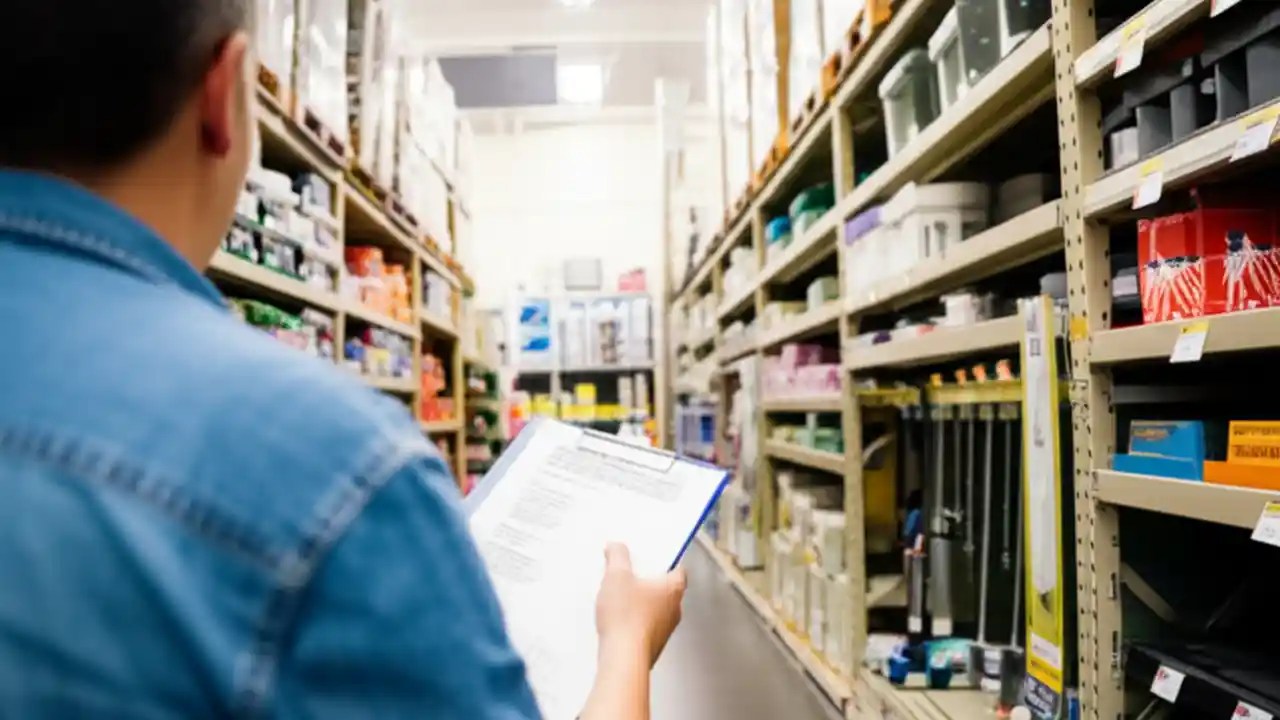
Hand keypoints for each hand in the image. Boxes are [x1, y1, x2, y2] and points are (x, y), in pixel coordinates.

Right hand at [595, 543, 686, 665]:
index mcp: (673, 589)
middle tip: (629, 576)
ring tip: (618, 599)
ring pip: (656, 610)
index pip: (679, 570)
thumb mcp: (616, 576)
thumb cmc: (626, 616)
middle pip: (665, 590)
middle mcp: (674, 610)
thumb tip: (616, 547)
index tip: (651, 558)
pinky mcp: (652, 645)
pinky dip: (635, 622)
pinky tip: (617, 621)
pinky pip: (646, 628)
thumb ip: (617, 557)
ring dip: (641, 604)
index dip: (666, 562)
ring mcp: (665, 630)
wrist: (623, 657)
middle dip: (648, 583)